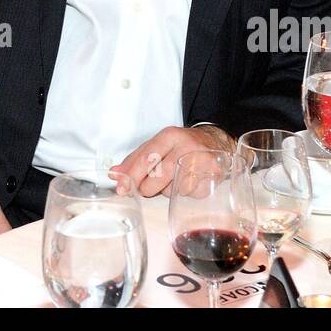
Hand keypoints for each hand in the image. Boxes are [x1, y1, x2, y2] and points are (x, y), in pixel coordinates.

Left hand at [110, 125, 234, 197]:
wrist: (215, 142)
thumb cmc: (182, 146)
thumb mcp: (158, 146)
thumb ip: (135, 160)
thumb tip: (115, 174)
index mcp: (170, 135)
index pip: (146, 158)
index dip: (132, 175)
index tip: (121, 189)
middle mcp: (187, 146)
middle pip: (158, 176)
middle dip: (148, 188)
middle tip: (149, 187)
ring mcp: (202, 161)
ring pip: (173, 189)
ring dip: (168, 191)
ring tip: (173, 180)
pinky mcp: (213, 176)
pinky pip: (189, 194)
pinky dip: (184, 193)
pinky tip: (187, 182)